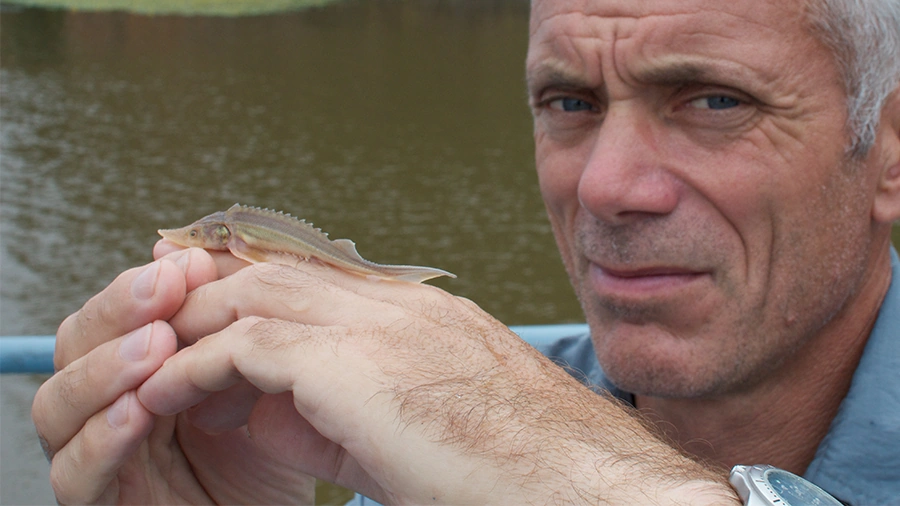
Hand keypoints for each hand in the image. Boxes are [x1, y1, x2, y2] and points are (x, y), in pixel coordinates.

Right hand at [31, 247, 316, 503]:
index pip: (115, 314)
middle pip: (77, 344)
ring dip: (104, 368)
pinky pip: (73, 473)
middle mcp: (107, 404)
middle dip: (119, 311)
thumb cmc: (271, 448)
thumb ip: (232, 318)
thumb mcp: (262, 374)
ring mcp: (96, 455)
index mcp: (140, 367)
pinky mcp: (101, 503)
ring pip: (58, 404)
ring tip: (154, 346)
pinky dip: (100, 439)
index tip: (191, 263)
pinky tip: (136, 411)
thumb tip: (190, 251)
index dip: (144, 285)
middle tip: (165, 287)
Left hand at [135, 260, 735, 503]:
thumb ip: (349, 401)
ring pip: (251, 295)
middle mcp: (397, 305)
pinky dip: (195, 367)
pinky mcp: (353, 370)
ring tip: (145, 356)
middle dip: (205, 287)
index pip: (312, 271)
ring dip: (190, 324)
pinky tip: (166, 394)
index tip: (199, 301)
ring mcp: (378, 328)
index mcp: (419, 312)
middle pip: (273, 269)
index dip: (246, 279)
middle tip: (153, 311)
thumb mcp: (420, 426)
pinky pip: (243, 348)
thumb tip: (279, 403)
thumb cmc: (512, 473)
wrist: (581, 489)